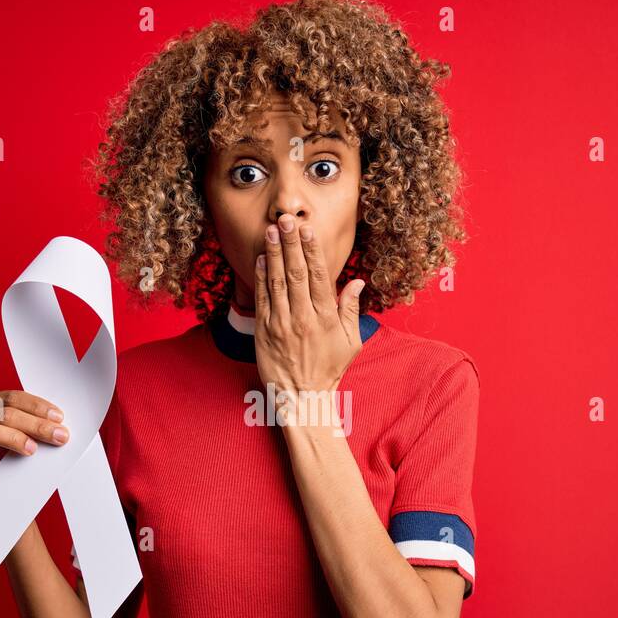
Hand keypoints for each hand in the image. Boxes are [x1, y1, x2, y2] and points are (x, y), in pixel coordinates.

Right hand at [0, 390, 68, 488]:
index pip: (12, 397)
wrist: (3, 485)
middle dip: (34, 424)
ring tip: (32, 449)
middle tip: (58, 436)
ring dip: (11, 437)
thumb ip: (39, 426)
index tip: (59, 418)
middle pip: (2, 413)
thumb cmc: (16, 456)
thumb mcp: (30, 436)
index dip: (36, 406)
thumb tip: (61, 426)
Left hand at [254, 213, 366, 398]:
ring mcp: (282, 325)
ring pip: (278, 282)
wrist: (303, 397)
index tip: (308, 229)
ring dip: (274, 254)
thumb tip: (356, 282)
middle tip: (286, 219)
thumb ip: (351, 310)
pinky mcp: (265, 332)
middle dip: (291, 244)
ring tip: (271, 230)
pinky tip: (261, 258)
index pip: (319, 276)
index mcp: (326, 318)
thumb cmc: (329, 369)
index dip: (312, 250)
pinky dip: (261, 277)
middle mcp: (303, 318)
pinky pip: (263, 299)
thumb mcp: (351, 342)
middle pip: (297, 273)